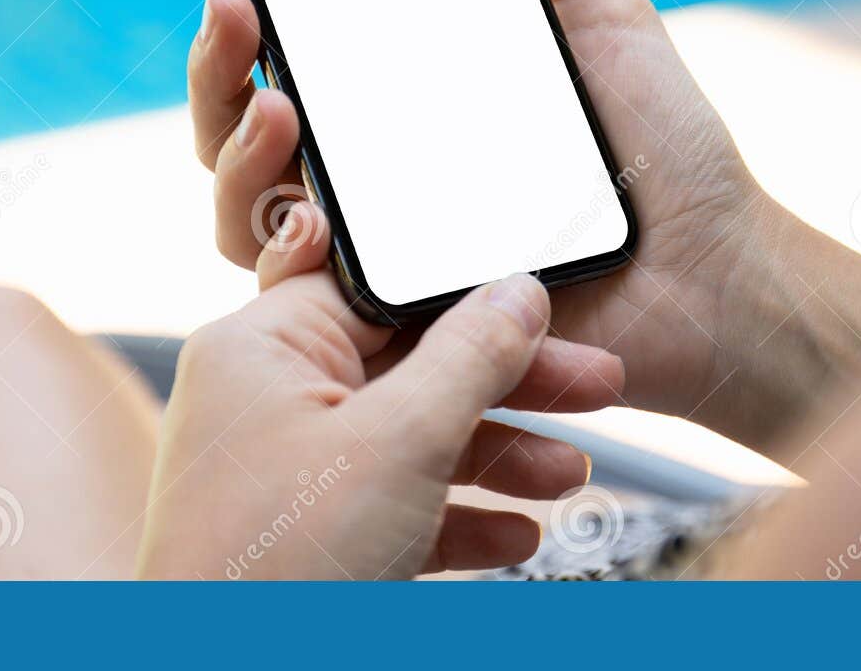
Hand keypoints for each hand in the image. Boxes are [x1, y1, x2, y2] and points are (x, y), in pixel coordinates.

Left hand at [137, 207, 622, 578]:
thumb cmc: (282, 569)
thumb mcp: (398, 444)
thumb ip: (468, 357)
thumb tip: (518, 292)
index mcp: (263, 347)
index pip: (385, 293)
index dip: (474, 297)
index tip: (549, 311)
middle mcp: (268, 399)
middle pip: (411, 364)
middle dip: (510, 386)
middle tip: (597, 386)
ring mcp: (284, 471)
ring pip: (411, 437)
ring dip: (498, 455)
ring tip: (569, 474)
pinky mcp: (303, 536)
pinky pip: (394, 502)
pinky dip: (457, 515)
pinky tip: (516, 535)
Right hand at [158, 0, 753, 424]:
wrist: (720, 276)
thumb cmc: (664, 149)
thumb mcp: (603, 14)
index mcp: (400, 90)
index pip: (288, 34)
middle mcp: (368, 163)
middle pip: (238, 112)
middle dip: (210, 57)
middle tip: (233, 3)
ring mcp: (373, 241)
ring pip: (242, 198)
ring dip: (230, 144)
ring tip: (272, 103)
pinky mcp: (391, 314)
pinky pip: (299, 289)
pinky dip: (279, 246)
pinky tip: (304, 210)